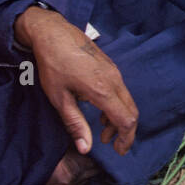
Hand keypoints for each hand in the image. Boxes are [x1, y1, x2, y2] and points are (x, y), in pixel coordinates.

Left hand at [14, 6, 138, 155]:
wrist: (53, 33)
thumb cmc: (53, 65)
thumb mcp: (59, 98)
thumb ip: (75, 124)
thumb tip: (86, 149)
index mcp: (102, 90)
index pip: (126, 120)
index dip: (126, 139)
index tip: (118, 152)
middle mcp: (114, 80)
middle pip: (131, 111)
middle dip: (125, 131)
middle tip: (112, 145)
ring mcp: (114, 71)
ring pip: (127, 100)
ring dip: (119, 118)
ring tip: (102, 130)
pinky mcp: (110, 66)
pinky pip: (121, 89)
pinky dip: (116, 105)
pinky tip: (100, 110)